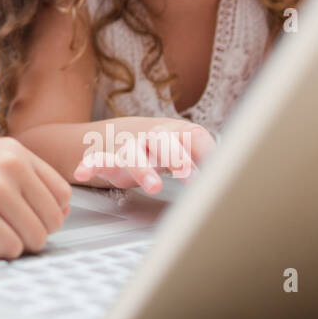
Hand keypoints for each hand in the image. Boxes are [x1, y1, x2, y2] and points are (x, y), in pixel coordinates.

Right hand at [0, 137, 71, 259]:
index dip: (44, 215)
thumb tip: (59, 210)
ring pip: (35, 239)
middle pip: (52, 221)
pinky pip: (10, 251)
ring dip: (10, 243)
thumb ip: (18, 178)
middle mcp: (8, 165)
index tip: (21, 218)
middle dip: (29, 232)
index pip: (62, 194)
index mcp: (13, 150)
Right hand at [72, 117, 214, 192]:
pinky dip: (90, 166)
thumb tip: (233, 172)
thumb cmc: (157, 147)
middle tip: (190, 177)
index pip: (193, 137)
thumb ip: (205, 157)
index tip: (213, 174)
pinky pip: (96, 160)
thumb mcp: (183, 148)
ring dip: (144, 170)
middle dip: (177, 158)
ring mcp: (127, 147)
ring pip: (134, 154)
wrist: (114, 136)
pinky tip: (84, 173)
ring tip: (153, 186)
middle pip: (164, 142)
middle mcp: (151, 137)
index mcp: (174, 133)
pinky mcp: (106, 158)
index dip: (204, 154)